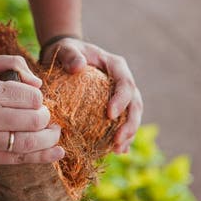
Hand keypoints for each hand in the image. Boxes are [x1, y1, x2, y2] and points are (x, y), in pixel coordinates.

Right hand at [0, 55, 63, 166]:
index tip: (34, 98)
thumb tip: (38, 84)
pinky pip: (20, 159)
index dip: (39, 98)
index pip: (32, 97)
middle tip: (44, 115)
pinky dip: (43, 157)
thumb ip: (13, 64)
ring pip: (30, 143)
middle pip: (35, 120)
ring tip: (54, 132)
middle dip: (46, 117)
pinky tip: (58, 153)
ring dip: (49, 138)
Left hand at [40, 38, 142, 153]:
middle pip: (135, 104)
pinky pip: (121, 123)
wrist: (66, 57)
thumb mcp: (65, 49)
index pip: (125, 84)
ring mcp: (121, 95)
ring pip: (132, 116)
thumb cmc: (65, 51)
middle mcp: (123, 81)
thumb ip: (70, 55)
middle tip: (117, 141)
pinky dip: (121, 137)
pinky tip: (117, 152)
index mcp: (116, 66)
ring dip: (128, 134)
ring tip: (118, 150)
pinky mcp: (115, 107)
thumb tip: (78, 66)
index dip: (121, 100)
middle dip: (130, 124)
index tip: (109, 115)